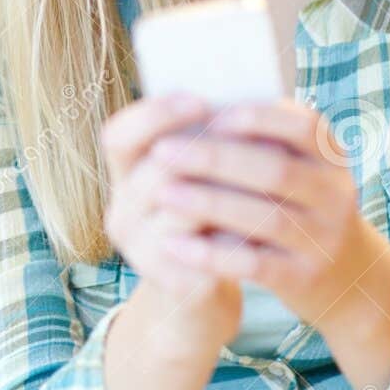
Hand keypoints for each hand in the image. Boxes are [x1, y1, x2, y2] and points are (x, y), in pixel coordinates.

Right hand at [101, 95, 241, 353]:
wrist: (197, 290)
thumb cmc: (206, 214)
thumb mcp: (196, 176)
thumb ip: (209, 141)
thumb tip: (249, 100)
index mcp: (125, 174)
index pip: (118, 135)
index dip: (154, 115)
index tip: (200, 100)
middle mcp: (123, 211)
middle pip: (157, 173)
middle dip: (211, 154)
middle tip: (257, 138)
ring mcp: (143, 251)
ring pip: (183, 216)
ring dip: (230, 195)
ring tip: (272, 177)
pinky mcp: (173, 284)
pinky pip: (208, 259)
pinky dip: (239, 241)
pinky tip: (266, 228)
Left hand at [147, 98, 389, 334]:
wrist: (346, 276)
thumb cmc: (297, 206)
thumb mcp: (298, 170)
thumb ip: (260, 143)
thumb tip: (192, 114)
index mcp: (330, 158)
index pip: (303, 126)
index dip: (257, 119)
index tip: (208, 116)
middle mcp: (335, 195)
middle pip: (276, 170)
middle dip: (215, 159)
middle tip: (163, 152)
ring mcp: (324, 238)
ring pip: (267, 218)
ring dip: (209, 203)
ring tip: (162, 193)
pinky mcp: (303, 277)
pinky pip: (254, 264)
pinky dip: (211, 254)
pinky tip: (173, 245)